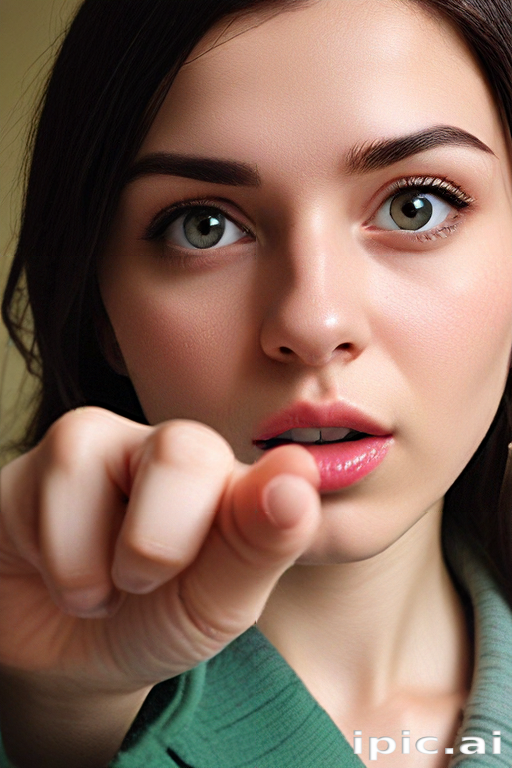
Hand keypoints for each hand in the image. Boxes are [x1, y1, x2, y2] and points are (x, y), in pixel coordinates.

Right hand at [0, 406, 320, 693]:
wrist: (70, 658)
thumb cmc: (155, 622)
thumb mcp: (216, 604)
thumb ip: (258, 544)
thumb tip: (296, 475)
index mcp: (228, 479)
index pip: (266, 467)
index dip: (270, 495)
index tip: (285, 509)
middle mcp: (167, 448)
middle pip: (184, 448)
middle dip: (162, 545)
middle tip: (145, 584)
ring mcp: (100, 444)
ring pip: (92, 461)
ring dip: (96, 565)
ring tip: (103, 584)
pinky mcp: (39, 463)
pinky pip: (48, 491)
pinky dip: (62, 566)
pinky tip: (63, 570)